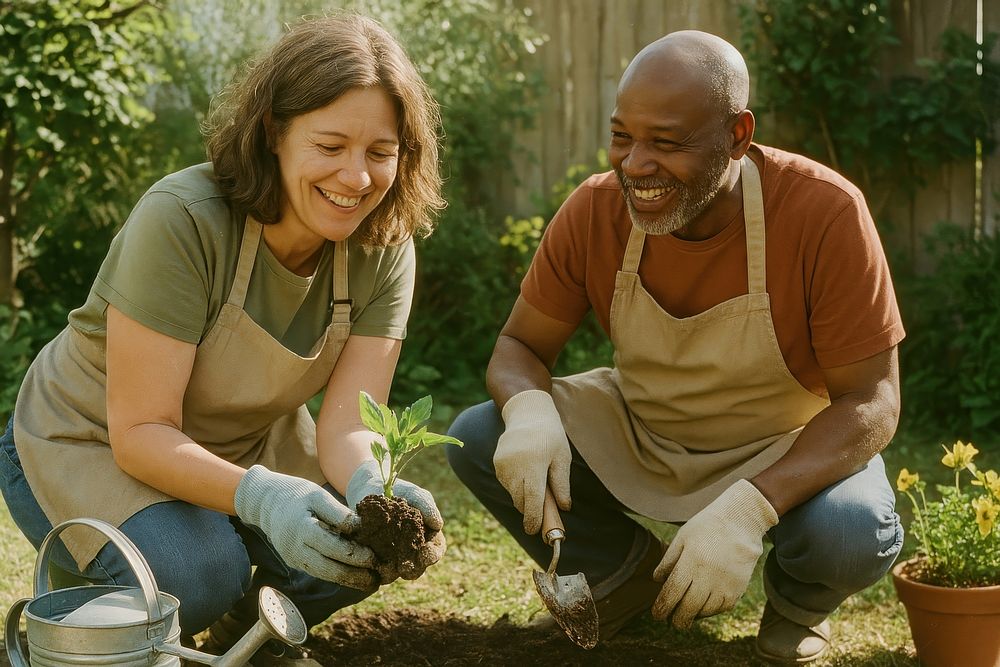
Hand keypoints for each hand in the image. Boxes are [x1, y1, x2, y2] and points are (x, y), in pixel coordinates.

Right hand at [234, 465, 375, 589]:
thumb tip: (362, 527)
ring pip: (325, 575)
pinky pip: (319, 572)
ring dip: (349, 580)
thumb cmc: (297, 495)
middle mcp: (296, 549)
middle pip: (330, 569)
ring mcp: (294, 559)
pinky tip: (355, 576)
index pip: (335, 548)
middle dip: (356, 575)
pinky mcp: (295, 562)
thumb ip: (339, 513)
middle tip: (378, 578)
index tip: (375, 556)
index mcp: (303, 530)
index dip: (356, 555)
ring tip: (371, 582)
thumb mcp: (318, 496)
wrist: (265, 503)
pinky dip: (337, 575)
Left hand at [346, 460, 445, 583]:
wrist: (370, 486)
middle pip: (418, 567)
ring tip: (389, 567)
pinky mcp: (373, 555)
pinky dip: (376, 567)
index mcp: (426, 536)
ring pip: (396, 572)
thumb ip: (427, 506)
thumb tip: (437, 525)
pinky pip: (376, 567)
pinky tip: (374, 562)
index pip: (435, 551)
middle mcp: (410, 550)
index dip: (433, 555)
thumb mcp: (414, 494)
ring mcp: (391, 555)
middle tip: (407, 567)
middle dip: (414, 569)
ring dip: (394, 572)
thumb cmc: (398, 491)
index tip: (427, 552)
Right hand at [494, 389, 571, 534]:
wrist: (527, 413)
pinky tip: (525, 471)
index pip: (532, 500)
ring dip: (523, 496)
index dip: (534, 519)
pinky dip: (516, 485)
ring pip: (512, 493)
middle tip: (543, 512)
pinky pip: (506, 483)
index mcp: (534, 465)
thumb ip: (562, 484)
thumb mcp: (562, 457)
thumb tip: (564, 507)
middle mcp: (514, 466)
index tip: (535, 531)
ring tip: (536, 481)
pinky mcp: (497, 463)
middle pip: (520, 501)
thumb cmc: (550, 435)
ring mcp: (503, 464)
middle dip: (530, 510)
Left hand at [651, 479, 777, 627]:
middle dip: (678, 619)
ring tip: (687, 613)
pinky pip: (722, 608)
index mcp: (691, 561)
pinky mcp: (739, 588)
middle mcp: (708, 576)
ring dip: (694, 616)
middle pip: (689, 608)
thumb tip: (657, 581)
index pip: (672, 592)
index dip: (662, 607)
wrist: (742, 521)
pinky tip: (705, 607)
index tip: (657, 615)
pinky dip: (711, 611)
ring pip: (706, 611)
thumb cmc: (708, 526)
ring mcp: (725, 583)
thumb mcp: (683, 537)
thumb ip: (669, 560)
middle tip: (672, 622)